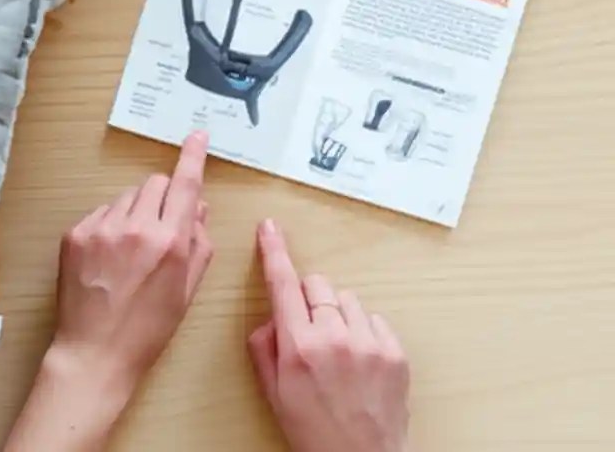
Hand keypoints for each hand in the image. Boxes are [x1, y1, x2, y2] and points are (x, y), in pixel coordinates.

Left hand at [4, 131, 213, 451]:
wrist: (95, 352)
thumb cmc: (148, 329)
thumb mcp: (186, 290)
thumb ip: (198, 244)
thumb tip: (198, 208)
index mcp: (170, 241)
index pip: (185, 184)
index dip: (193, 156)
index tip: (197, 136)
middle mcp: (135, 227)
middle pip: (155, 184)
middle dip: (164, 196)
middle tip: (163, 224)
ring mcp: (101, 229)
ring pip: (127, 198)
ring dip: (136, 211)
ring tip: (132, 250)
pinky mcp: (75, 235)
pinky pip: (101, 214)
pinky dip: (110, 226)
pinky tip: (108, 258)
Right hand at [249, 219, 410, 451]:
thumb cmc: (314, 432)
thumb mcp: (274, 393)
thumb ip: (264, 347)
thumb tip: (271, 319)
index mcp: (298, 347)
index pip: (282, 285)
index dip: (273, 252)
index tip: (269, 228)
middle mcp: (334, 338)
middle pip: (317, 285)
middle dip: (307, 298)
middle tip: (306, 328)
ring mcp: (369, 344)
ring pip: (346, 300)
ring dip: (336, 315)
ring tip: (336, 350)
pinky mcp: (395, 353)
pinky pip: (375, 320)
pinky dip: (364, 331)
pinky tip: (358, 360)